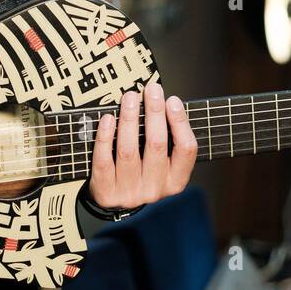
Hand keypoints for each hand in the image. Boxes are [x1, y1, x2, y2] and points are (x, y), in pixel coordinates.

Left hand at [87, 81, 196, 210]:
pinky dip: (105, 136)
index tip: (172, 100)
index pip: (186, 149)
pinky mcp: (106, 192)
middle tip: (151, 90)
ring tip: (130, 98)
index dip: (180, 122)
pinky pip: (104, 160)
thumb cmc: (140, 170)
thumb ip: (165, 136)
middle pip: (156, 145)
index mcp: (175, 181)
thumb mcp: (160, 161)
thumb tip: (161, 100)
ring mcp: (130, 193)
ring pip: (129, 150)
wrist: (113, 199)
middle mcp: (155, 189)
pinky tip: (108, 118)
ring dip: (129, 119)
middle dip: (154, 113)